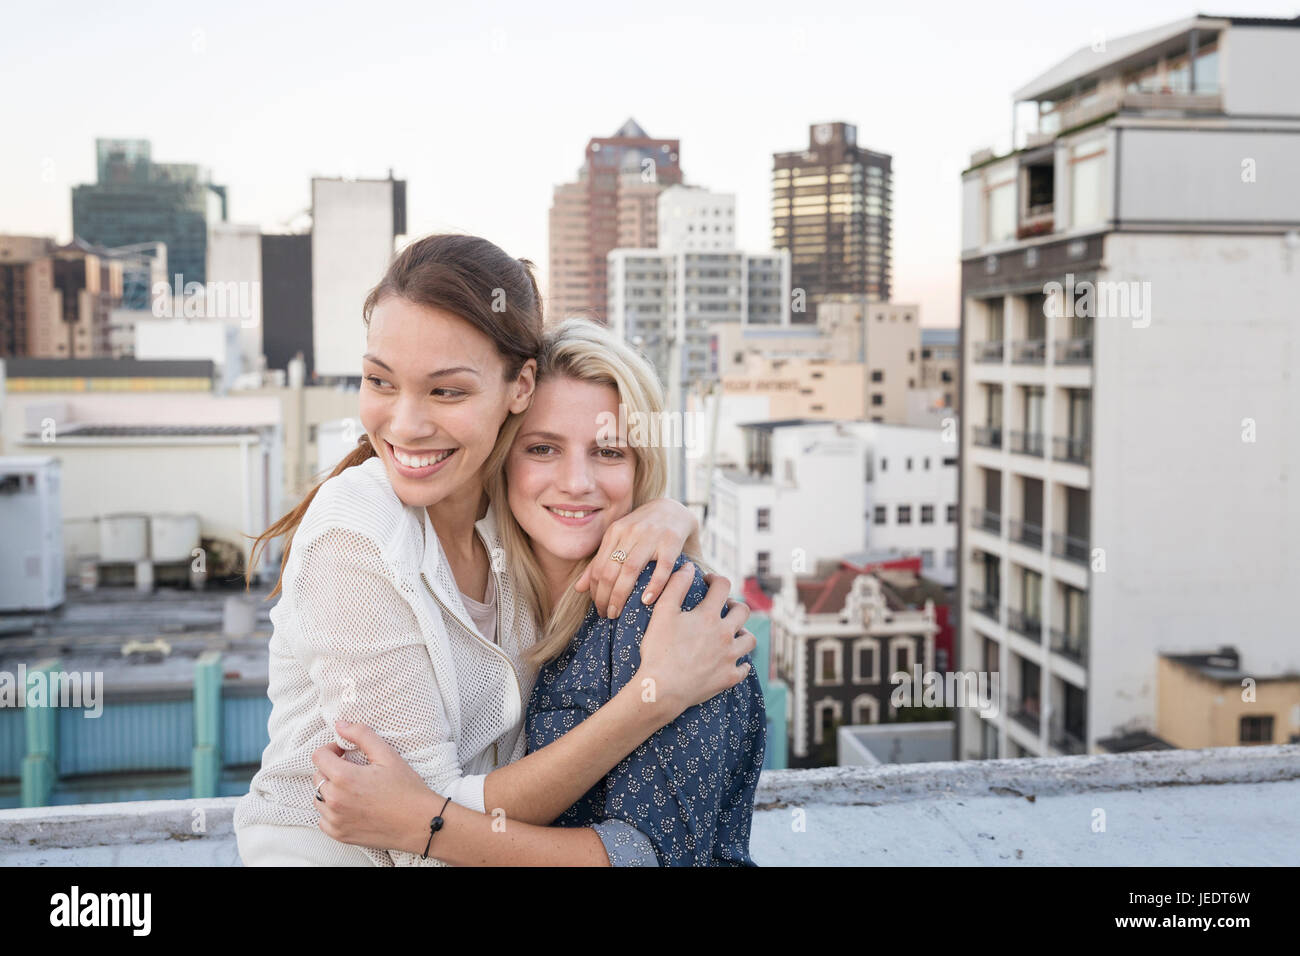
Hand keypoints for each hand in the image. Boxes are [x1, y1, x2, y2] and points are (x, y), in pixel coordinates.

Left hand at [311, 720, 440, 855]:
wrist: (419, 823)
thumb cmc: (406, 789)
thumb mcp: (387, 755)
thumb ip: (361, 735)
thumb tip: (340, 725)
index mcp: (344, 778)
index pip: (319, 756)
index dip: (331, 749)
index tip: (344, 752)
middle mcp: (334, 800)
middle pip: (318, 776)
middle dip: (331, 768)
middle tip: (353, 769)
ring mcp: (335, 820)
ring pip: (318, 798)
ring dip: (330, 790)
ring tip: (352, 788)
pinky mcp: (340, 835)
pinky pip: (323, 819)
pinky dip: (331, 811)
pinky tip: (351, 806)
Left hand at [574, 498, 697, 618]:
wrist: (675, 509)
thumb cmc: (644, 530)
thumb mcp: (619, 540)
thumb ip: (600, 562)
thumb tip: (578, 588)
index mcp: (615, 532)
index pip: (598, 567)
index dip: (595, 591)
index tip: (598, 608)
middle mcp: (631, 532)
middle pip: (611, 570)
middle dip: (605, 596)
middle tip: (607, 615)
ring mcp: (652, 536)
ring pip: (630, 568)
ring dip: (621, 594)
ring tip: (618, 612)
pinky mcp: (672, 541)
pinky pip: (662, 566)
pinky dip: (654, 585)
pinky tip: (647, 601)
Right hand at [634, 562, 756, 722]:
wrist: (661, 689)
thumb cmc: (658, 650)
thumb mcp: (662, 613)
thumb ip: (676, 586)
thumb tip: (689, 567)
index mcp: (709, 616)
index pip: (722, 586)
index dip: (715, 579)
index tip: (708, 581)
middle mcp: (725, 634)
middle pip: (742, 611)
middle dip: (733, 604)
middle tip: (722, 607)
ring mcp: (730, 657)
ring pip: (749, 639)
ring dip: (742, 632)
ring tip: (731, 633)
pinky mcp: (729, 678)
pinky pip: (745, 667)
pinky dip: (741, 662)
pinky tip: (733, 660)